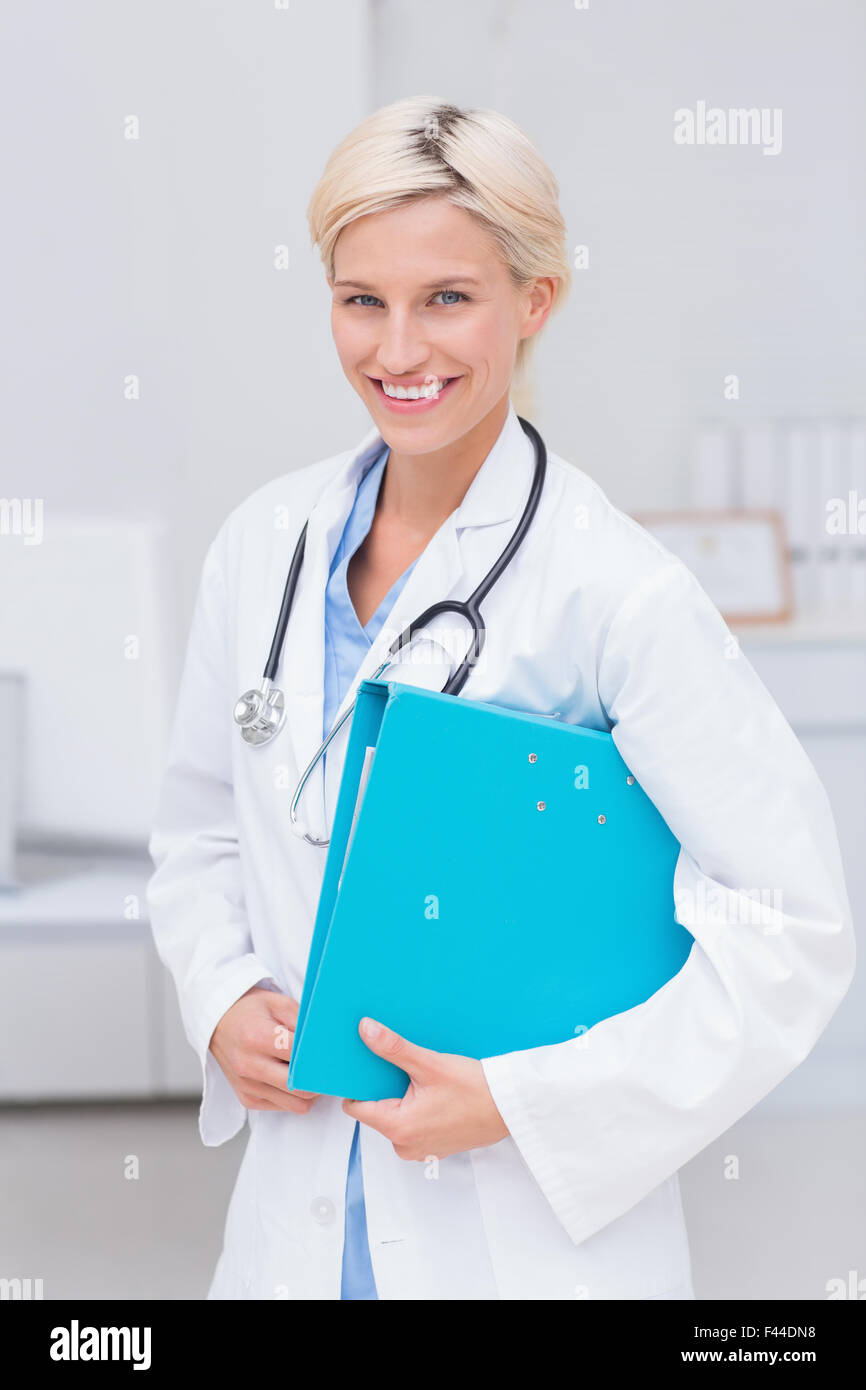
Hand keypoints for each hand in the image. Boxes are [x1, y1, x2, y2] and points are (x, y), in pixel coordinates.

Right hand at [209, 985, 318, 1112]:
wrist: (218, 1023)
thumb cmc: (251, 1011)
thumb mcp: (279, 1003)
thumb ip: (303, 1022)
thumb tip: (327, 1044)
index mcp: (256, 1037)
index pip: (300, 1058)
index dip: (321, 1057)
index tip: (332, 1054)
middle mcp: (249, 1066)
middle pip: (301, 1087)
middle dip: (319, 1079)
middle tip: (327, 1067)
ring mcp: (247, 1086)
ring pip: (296, 1103)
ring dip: (307, 1091)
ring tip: (307, 1071)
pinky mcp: (247, 1099)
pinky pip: (283, 1106)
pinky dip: (292, 1096)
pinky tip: (289, 1076)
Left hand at [342, 1018, 508, 1159]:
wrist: (512, 1108)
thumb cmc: (476, 1090)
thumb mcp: (430, 1064)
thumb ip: (393, 1048)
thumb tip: (366, 1030)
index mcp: (398, 1129)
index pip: (356, 1107)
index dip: (357, 1084)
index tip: (365, 1065)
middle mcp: (405, 1145)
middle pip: (377, 1110)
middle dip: (385, 1087)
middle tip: (401, 1066)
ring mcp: (420, 1149)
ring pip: (396, 1116)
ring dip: (404, 1097)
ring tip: (422, 1078)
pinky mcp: (434, 1146)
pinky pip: (414, 1124)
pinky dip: (418, 1107)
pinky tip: (435, 1092)